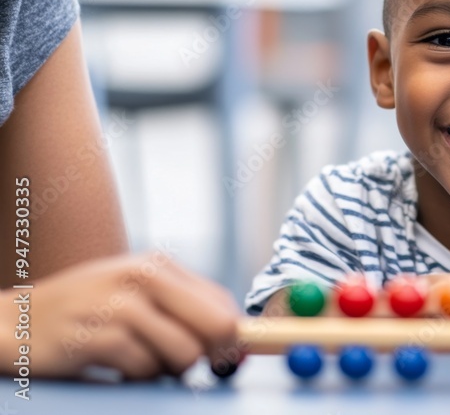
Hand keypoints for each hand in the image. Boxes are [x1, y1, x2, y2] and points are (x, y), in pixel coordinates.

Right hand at [3, 253, 239, 379]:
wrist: (14, 322)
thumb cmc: (85, 312)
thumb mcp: (134, 294)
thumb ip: (182, 308)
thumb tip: (236, 337)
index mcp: (158, 266)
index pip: (222, 303)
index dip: (232, 336)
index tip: (225, 356)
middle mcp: (142, 277)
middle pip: (216, 326)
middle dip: (212, 354)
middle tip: (189, 364)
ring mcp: (118, 305)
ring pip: (184, 353)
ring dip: (167, 369)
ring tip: (141, 361)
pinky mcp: (96, 336)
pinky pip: (144, 369)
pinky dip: (136, 376)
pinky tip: (115, 365)